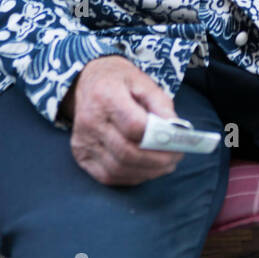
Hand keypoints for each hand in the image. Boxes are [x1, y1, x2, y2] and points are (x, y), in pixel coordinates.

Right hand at [61, 56, 183, 186]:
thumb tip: (175, 131)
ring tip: (166, 165)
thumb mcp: (143, 82)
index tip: (178, 142)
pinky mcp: (81, 155)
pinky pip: (108, 176)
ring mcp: (83, 141)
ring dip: (147, 172)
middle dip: (157, 160)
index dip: (157, 138)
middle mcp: (89, 120)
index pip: (133, 126)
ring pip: (118, 169)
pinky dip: (132, 177)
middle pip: (126, 152)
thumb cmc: (120, 81)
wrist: (89, 80)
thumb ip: (160, 105)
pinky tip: (147, 169)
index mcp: (105, 95)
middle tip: (177, 157)